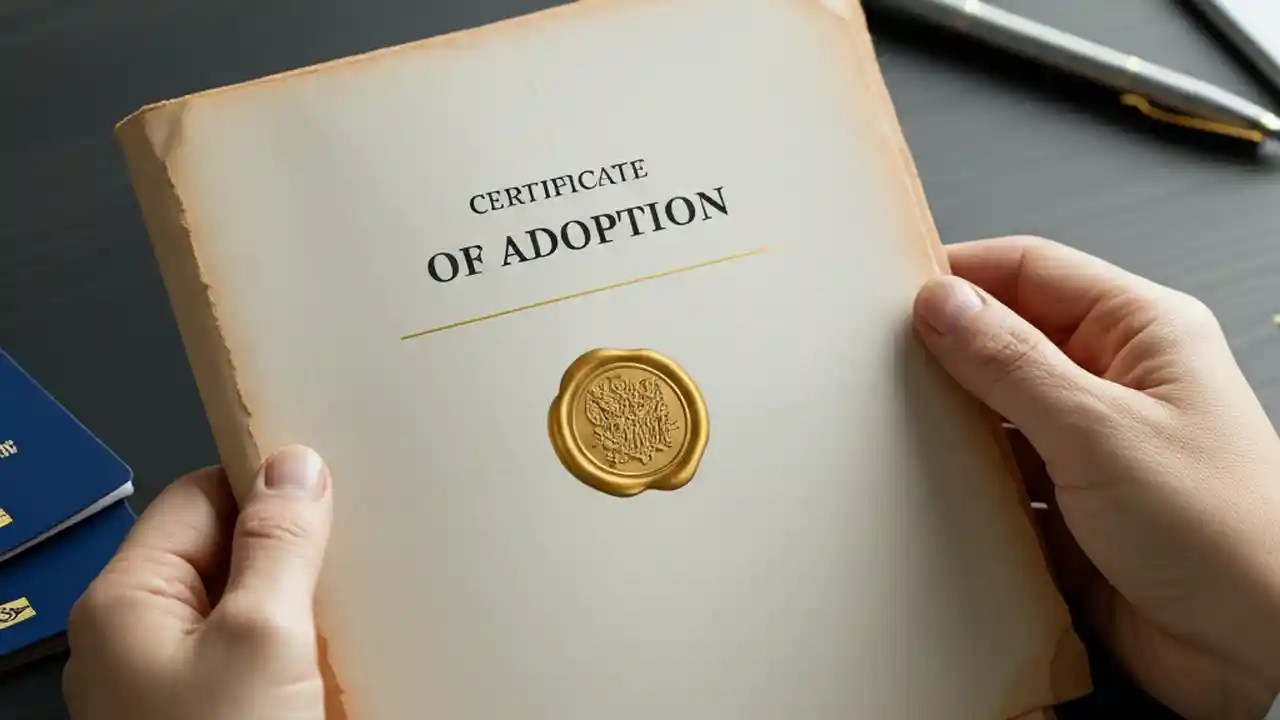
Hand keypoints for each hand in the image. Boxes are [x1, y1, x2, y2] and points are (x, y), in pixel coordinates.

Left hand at [62, 445, 332, 719]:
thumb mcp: (263, 637)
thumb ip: (278, 544)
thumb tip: (293, 466)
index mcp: (124, 601)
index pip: (198, 498)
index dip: (264, 487)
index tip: (329, 488)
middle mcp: (133, 638)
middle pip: (222, 553)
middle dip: (289, 552)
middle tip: (351, 557)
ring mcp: (166, 682)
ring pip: (241, 609)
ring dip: (296, 606)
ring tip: (348, 609)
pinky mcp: (203, 713)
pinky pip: (248, 658)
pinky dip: (291, 651)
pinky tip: (330, 658)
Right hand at [912, 236, 1279, 719]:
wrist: (1262, 648)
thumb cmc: (1227, 532)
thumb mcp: (1100, 430)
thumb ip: (1011, 363)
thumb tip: (943, 303)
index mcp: (1143, 333)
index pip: (1032, 270)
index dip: (961, 274)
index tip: (890, 294)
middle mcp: (1119, 383)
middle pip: (1010, 342)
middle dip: (948, 357)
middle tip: (881, 368)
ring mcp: (1095, 449)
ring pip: (1000, 416)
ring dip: (957, 430)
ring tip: (902, 433)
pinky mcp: (1075, 511)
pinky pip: (1003, 483)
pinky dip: (969, 490)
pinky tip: (937, 497)